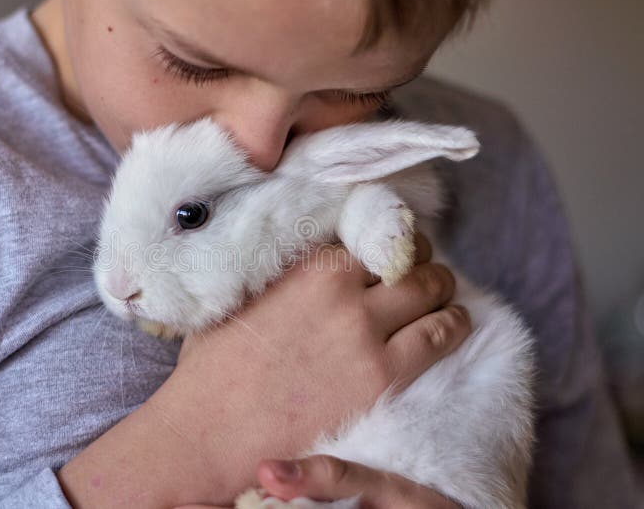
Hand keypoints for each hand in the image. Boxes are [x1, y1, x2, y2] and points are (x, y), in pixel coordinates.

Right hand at [58, 233, 471, 507]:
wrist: (212, 431)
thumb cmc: (212, 368)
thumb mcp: (238, 297)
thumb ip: (281, 273)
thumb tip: (308, 258)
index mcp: (307, 267)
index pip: (370, 234)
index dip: (385, 241)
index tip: (389, 251)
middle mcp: (342, 291)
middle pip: (408, 256)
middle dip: (418, 259)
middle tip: (418, 271)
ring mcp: (366, 333)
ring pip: (431, 288)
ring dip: (440, 287)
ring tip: (440, 295)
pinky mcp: (382, 376)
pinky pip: (440, 335)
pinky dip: (453, 324)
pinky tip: (453, 324)